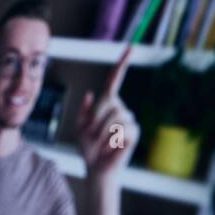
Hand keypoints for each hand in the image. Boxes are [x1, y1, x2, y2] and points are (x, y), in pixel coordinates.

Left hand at [76, 45, 139, 180]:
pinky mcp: (135, 132)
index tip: (130, 47)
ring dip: (101, 132)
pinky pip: (122, 129)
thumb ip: (83, 110)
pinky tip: (112, 146)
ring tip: (101, 142)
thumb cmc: (87, 146)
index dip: (122, 64)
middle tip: (91, 135)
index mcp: (107, 102)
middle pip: (107, 102)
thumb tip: (90, 94)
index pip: (115, 79)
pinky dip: (111, 139)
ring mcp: (129, 119)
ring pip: (114, 116)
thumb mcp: (79, 126)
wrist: (96, 166)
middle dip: (94, 119)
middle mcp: (120, 107)